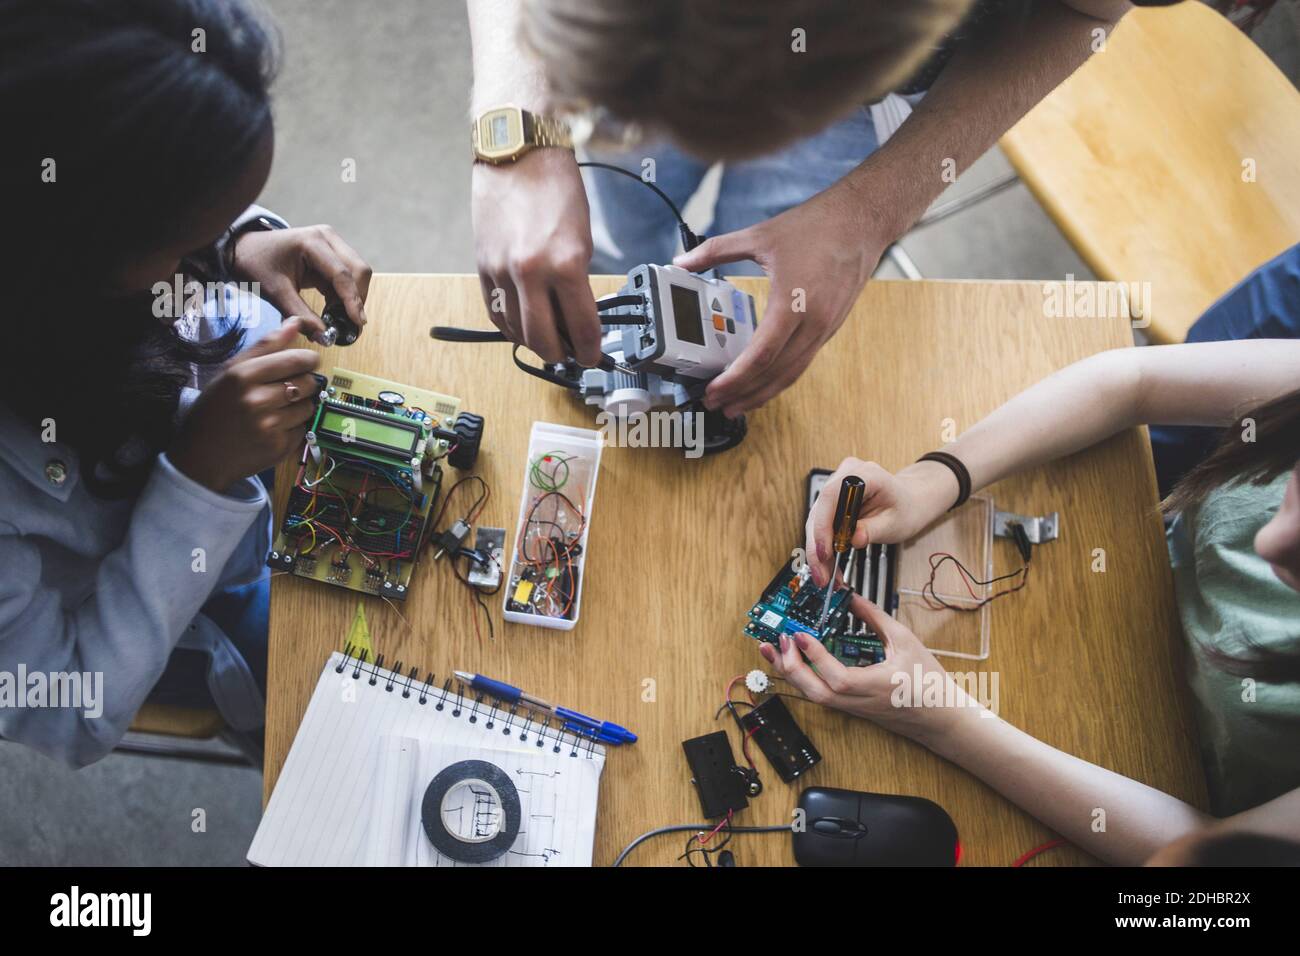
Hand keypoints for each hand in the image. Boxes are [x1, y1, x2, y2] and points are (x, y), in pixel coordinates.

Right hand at [170, 318, 319, 491]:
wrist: (200, 456)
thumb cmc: (214, 409)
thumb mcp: (230, 372)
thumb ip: (264, 346)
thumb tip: (296, 323)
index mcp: (243, 376)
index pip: (296, 359)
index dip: (308, 359)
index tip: (308, 361)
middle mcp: (257, 400)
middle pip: (308, 382)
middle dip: (305, 382)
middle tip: (289, 387)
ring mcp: (269, 426)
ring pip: (309, 406)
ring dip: (301, 405)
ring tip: (278, 409)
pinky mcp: (279, 447)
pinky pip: (304, 428)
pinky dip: (295, 426)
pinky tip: (274, 427)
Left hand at [232, 225, 371, 343]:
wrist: (245, 250)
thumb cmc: (256, 264)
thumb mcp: (275, 292)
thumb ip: (300, 315)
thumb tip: (323, 337)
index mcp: (312, 242)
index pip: (342, 274)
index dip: (352, 300)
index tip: (357, 323)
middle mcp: (327, 238)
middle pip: (359, 270)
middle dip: (357, 299)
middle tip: (351, 326)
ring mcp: (332, 245)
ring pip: (358, 275)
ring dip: (353, 299)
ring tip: (340, 321)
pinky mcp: (332, 256)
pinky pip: (348, 278)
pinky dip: (345, 297)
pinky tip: (335, 313)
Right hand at [472, 149, 601, 365]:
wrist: (517, 155)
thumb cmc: (556, 189)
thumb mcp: (583, 239)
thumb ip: (579, 282)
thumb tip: (578, 318)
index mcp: (565, 265)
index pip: (581, 327)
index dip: (590, 349)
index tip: (592, 355)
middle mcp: (530, 273)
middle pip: (544, 340)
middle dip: (561, 354)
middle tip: (571, 353)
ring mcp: (501, 272)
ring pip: (516, 331)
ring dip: (533, 342)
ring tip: (548, 340)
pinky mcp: (482, 267)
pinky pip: (495, 312)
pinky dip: (509, 326)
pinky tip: (522, 327)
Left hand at [673, 181, 886, 416]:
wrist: (861, 220)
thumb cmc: (816, 226)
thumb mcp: (759, 236)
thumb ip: (715, 250)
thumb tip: (682, 260)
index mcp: (793, 302)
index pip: (761, 355)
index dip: (735, 378)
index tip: (714, 390)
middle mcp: (813, 322)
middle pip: (775, 373)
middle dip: (744, 394)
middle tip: (717, 406)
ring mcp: (824, 328)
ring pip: (792, 373)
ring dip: (763, 394)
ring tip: (737, 405)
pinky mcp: (829, 327)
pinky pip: (803, 362)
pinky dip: (780, 377)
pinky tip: (764, 382)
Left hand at [758, 595, 975, 746]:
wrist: (941, 717)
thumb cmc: (928, 682)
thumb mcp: (905, 642)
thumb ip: (876, 619)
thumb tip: (852, 598)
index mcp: (875, 686)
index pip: (837, 677)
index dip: (815, 656)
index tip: (800, 634)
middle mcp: (858, 701)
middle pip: (815, 692)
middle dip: (789, 667)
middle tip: (778, 641)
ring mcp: (853, 707)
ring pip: (813, 695)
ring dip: (790, 673)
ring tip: (774, 650)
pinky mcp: (851, 707)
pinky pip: (820, 694)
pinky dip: (803, 678)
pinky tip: (794, 662)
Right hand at [806, 457, 957, 586]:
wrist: (910, 500)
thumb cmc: (905, 507)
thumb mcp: (894, 523)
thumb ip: (873, 530)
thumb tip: (853, 540)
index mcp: (864, 474)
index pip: (831, 496)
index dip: (822, 525)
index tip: (824, 552)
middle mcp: (845, 475)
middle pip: (819, 511)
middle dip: (817, 546)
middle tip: (822, 574)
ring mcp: (836, 486)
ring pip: (816, 520)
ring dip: (817, 549)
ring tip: (825, 574)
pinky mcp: (833, 500)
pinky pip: (821, 522)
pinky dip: (823, 544)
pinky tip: (827, 563)